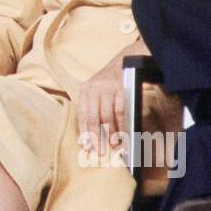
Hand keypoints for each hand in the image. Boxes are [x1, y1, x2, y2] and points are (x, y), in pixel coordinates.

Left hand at [76, 40, 143, 155]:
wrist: (127, 59)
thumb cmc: (111, 79)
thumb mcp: (97, 89)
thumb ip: (93, 106)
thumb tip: (92, 132)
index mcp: (85, 89)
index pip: (82, 115)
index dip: (84, 133)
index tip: (86, 147)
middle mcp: (93, 88)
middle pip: (93, 118)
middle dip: (96, 137)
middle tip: (99, 151)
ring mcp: (107, 88)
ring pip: (107, 116)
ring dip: (111, 133)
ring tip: (113, 145)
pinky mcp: (121, 88)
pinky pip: (120, 111)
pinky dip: (121, 125)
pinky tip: (122, 133)